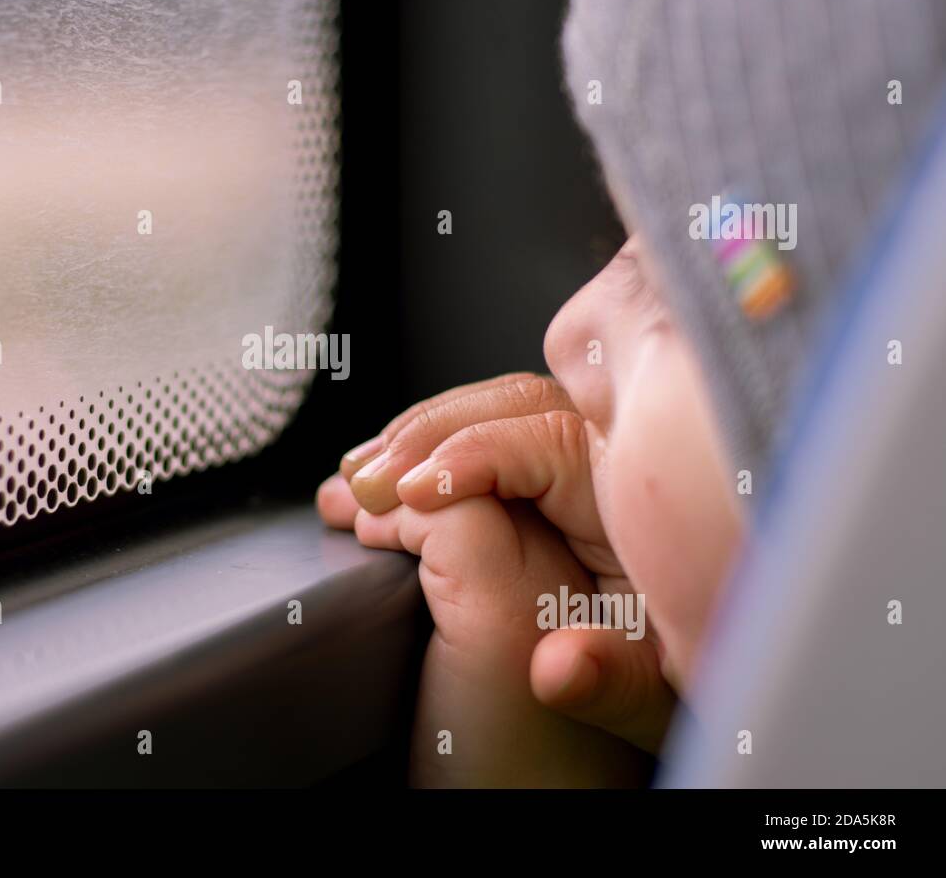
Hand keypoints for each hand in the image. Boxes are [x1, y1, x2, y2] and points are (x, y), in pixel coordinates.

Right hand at [319, 373, 674, 757]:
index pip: (547, 439)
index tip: (410, 492)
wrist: (736, 649)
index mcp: (651, 495)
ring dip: (423, 436)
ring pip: (504, 408)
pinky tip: (393, 477)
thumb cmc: (710, 668)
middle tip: (364, 479)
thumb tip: (559, 668)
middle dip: (427, 432)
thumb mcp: (667, 695)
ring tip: (360, 477)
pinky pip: (504, 430)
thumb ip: (614, 682)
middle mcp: (626, 460)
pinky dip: (439, 446)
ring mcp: (599, 459)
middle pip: (515, 402)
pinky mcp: (573, 472)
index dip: (470, 457)